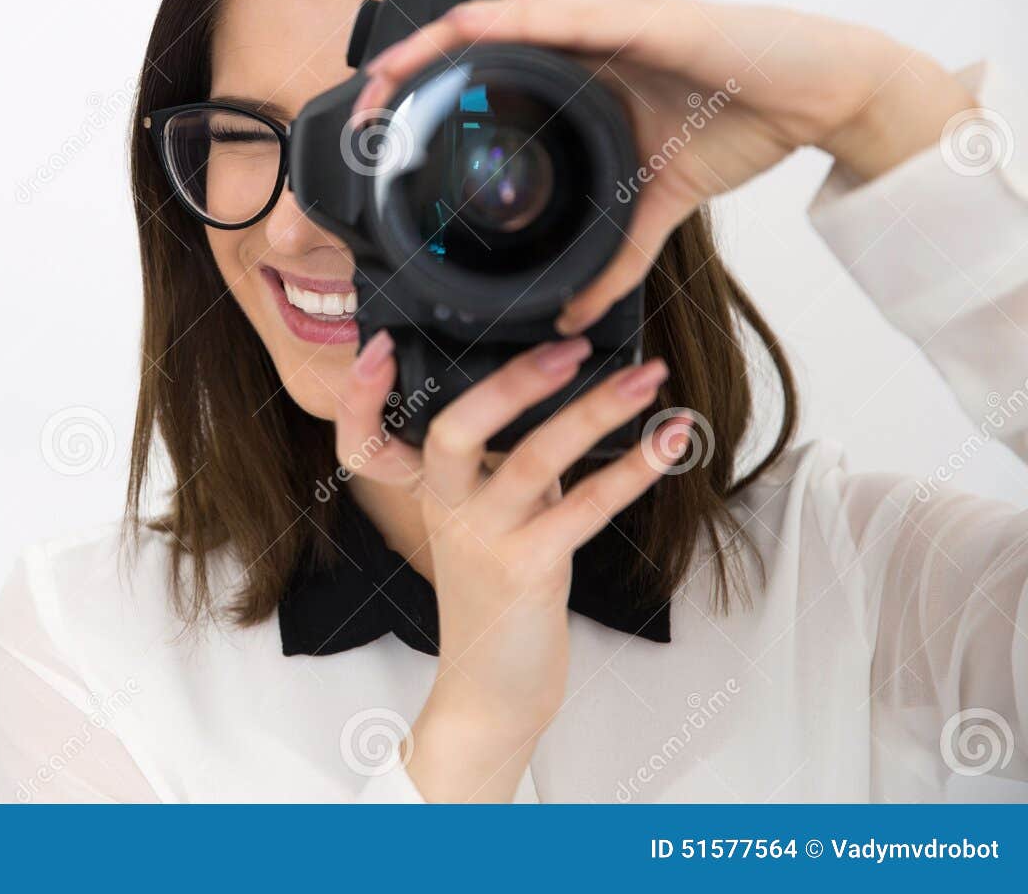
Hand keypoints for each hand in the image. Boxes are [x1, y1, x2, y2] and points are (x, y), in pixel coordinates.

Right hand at [335, 330, 689, 801]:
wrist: (495, 689)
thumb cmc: (498, 592)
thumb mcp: (487, 517)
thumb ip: (506, 462)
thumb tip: (565, 392)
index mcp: (425, 492)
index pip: (364, 442)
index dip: (360, 397)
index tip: (378, 343)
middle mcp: (445, 510)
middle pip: (453, 431)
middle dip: (511, 381)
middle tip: (572, 343)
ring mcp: (484, 542)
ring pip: (532, 461)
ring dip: (595, 412)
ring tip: (646, 377)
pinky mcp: (529, 571)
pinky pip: (585, 508)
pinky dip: (634, 469)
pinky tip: (672, 440)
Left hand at [354, 0, 976, 333]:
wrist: (820, 94)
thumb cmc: (743, 124)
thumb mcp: (658, 203)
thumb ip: (615, 254)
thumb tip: (576, 313)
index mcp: (576, 76)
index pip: (481, 79)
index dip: (426, 101)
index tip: (381, 141)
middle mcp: (578, 41)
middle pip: (470, 47)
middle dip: (408, 75)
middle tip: (361, 113)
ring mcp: (603, 22)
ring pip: (495, 20)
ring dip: (434, 46)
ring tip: (384, 76)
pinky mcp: (636, 14)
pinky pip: (555, 14)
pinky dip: (503, 23)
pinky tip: (460, 35)